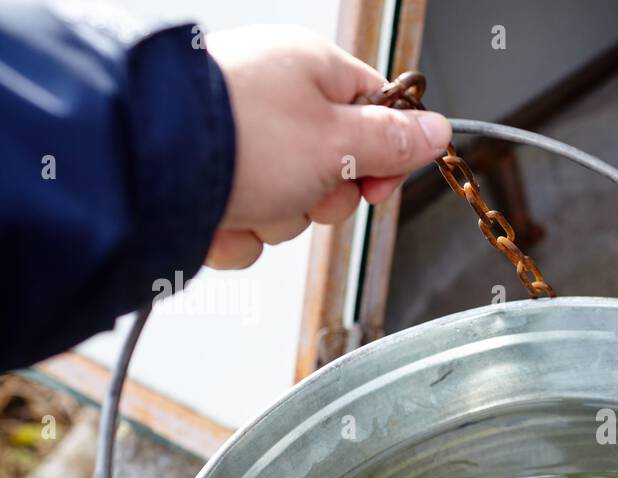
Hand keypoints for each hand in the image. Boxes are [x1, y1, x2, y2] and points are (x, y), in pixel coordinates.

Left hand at [203, 26, 450, 268]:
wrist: (144, 167)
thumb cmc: (242, 138)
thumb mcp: (340, 142)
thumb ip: (394, 142)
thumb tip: (438, 131)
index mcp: (309, 70)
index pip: (374, 112)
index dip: (383, 157)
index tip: (376, 185)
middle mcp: (271, 99)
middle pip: (333, 167)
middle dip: (322, 197)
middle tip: (305, 191)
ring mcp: (235, 143)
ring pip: (288, 203)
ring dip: (277, 218)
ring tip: (251, 201)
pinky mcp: (204, 183)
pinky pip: (245, 221)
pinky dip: (237, 231)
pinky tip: (221, 218)